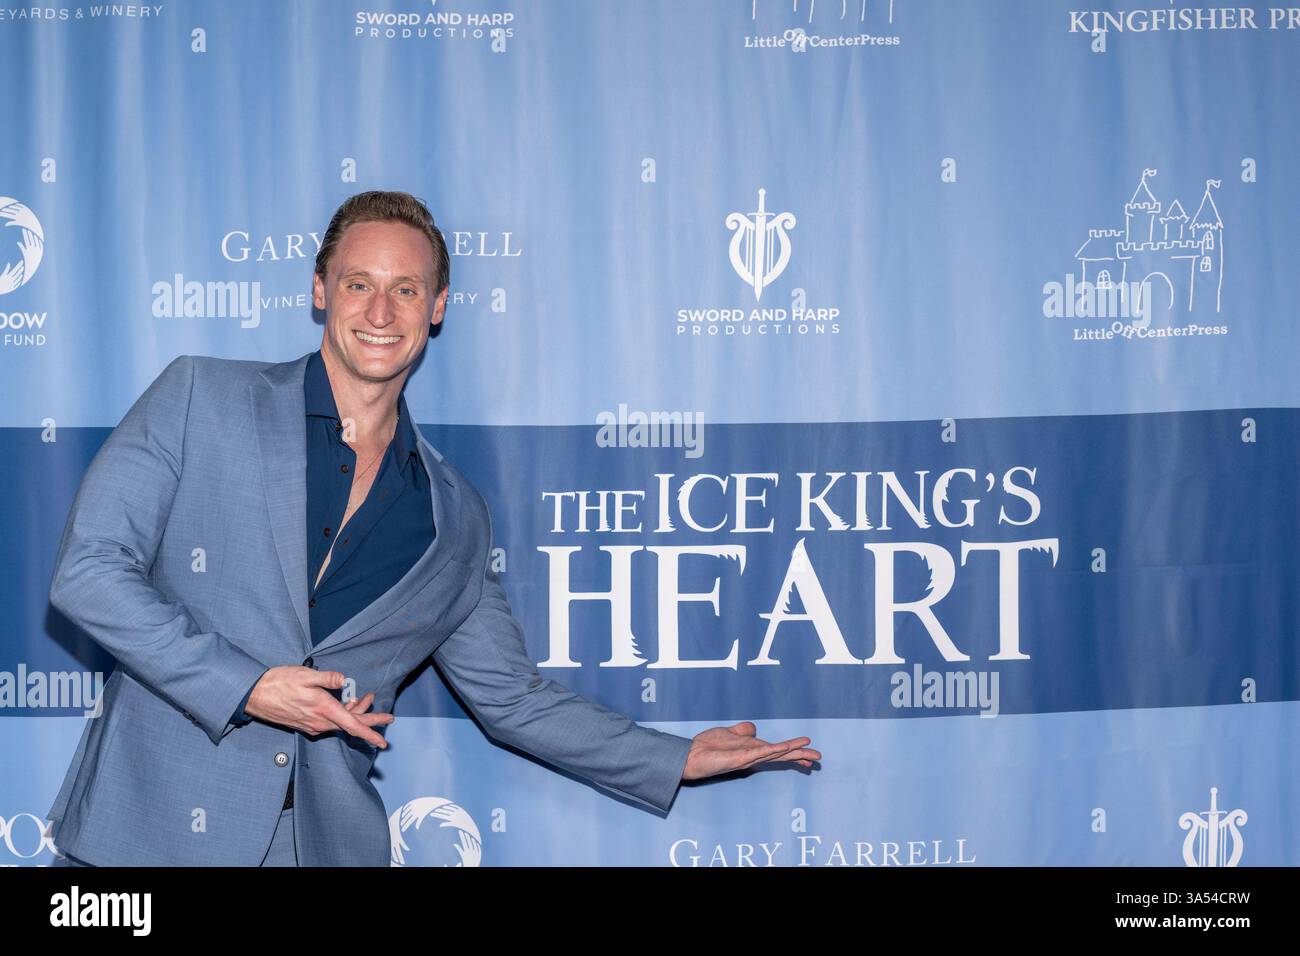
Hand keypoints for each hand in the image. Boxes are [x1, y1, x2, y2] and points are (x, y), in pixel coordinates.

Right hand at [245, 666, 393, 748]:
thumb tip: (344, 680)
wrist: (255, 695)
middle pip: (350, 724)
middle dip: (368, 717)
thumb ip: (328, 678)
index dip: (370, 732)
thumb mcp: (305, 675)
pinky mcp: (306, 724)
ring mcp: (312, 725)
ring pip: (340, 723)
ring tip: (364, 697)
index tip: (383, 741)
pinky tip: (345, 703)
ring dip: (354, 712)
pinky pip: (330, 723)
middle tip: (382, 711)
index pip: (353, 725)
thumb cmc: (279, 683)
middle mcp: (319, 722)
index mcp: (323, 709)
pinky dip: (341, 714)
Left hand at [682, 721, 819, 780]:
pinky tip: (785, 748)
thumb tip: (753, 728)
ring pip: (775, 753)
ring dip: (792, 751)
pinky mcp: (740, 758)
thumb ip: (742, 731)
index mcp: (752, 749)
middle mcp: (753, 755)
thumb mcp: (728, 733)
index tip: (810, 757)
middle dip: (799, 755)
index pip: (777, 751)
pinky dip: (774, 750)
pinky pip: (760, 752)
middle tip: (818, 758)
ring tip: (809, 751)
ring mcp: (748, 757)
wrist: (691, 757)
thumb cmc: (708, 748)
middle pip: (781, 754)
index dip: (793, 753)